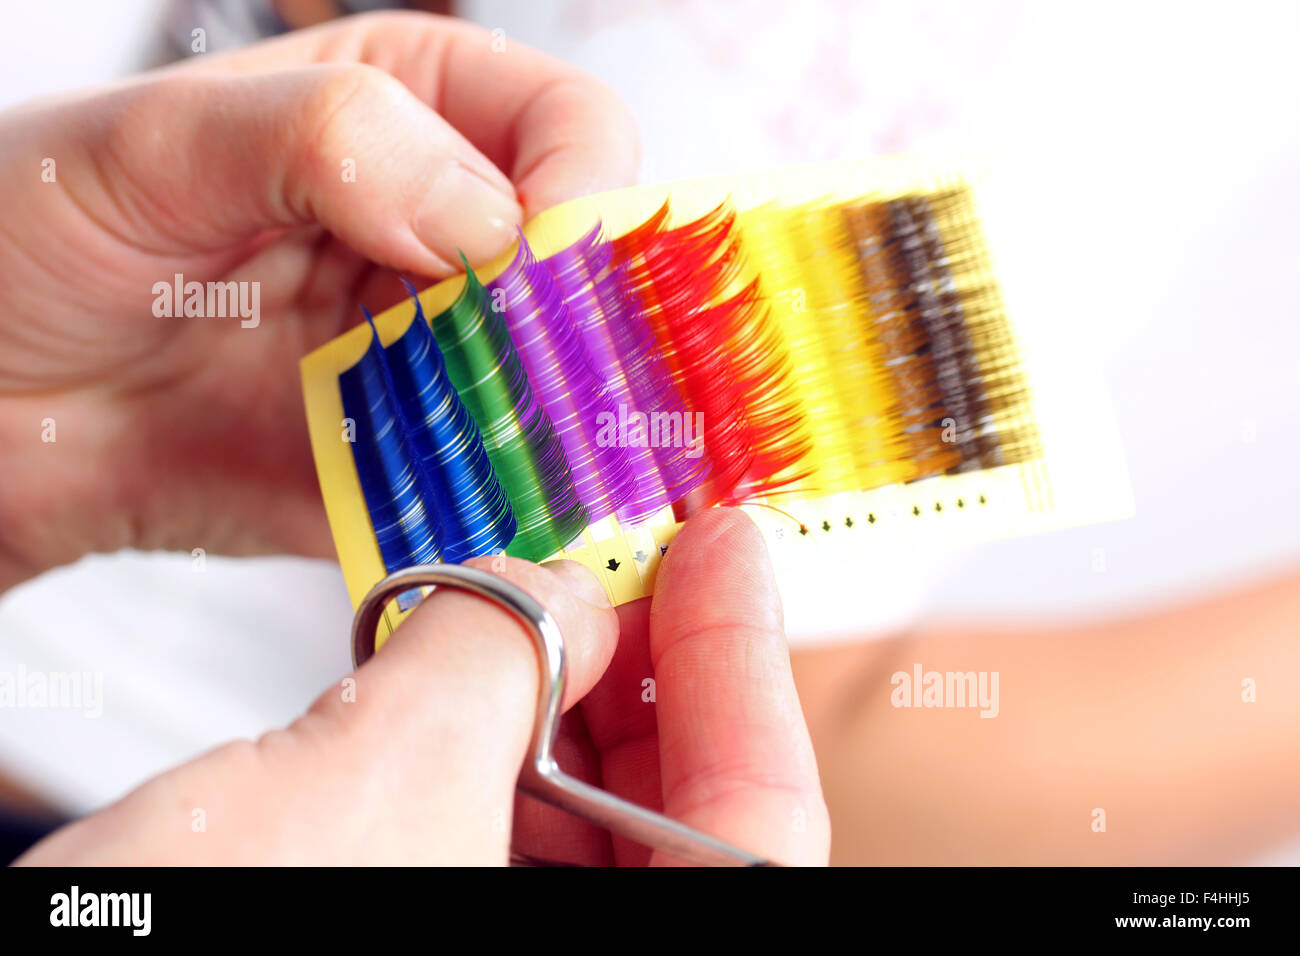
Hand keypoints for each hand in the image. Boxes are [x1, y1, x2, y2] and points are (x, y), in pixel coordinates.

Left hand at [0, 11, 637, 589]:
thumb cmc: (30, 237)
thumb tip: (488, 219)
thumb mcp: (156, 145)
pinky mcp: (411, 465)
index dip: (578, 191)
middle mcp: (439, 236)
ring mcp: (433, 358)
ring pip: (560, 391)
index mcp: (409, 115)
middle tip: (552, 387)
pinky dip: (517, 514)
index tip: (538, 267)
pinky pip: (495, 491)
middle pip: (581, 275)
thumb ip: (328, 138)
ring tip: (540, 465)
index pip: (565, 131)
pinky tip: (507, 524)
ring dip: (566, 434)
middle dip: (588, 333)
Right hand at [18, 509, 828, 864]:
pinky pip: (485, 840)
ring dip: (551, 705)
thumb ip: (491, 657)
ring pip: (573, 828)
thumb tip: (548, 591)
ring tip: (522, 608)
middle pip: (674, 816)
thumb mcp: (373, 781)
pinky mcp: (411, 923)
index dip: (749, 664)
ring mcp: (487, 953)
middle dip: (643, 672)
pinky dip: (477, 752)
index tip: (727, 547)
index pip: (761, 822)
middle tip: (616, 560)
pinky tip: (446, 683)